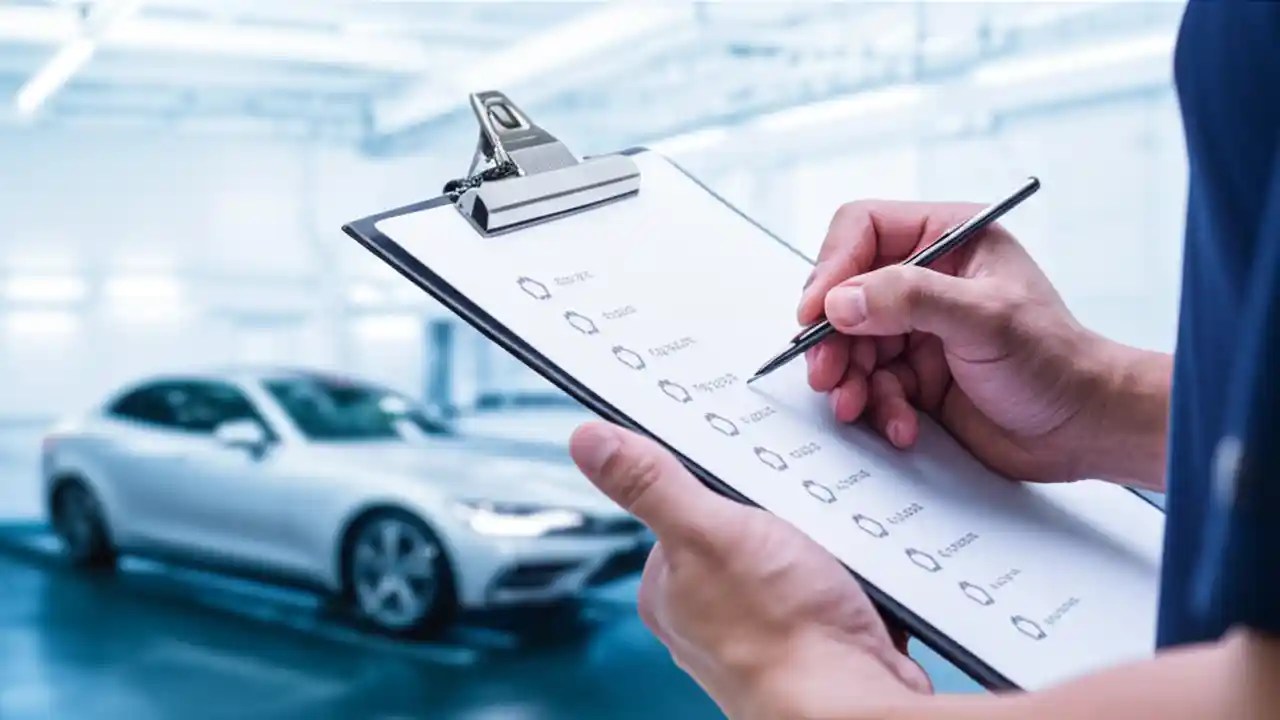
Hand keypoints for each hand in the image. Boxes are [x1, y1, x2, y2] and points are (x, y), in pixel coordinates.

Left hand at [569, 422, 930, 719]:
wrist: (853, 702)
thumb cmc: (781, 633)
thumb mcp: (707, 532)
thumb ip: (651, 485)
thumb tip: (587, 441)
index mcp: (668, 587)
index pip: (682, 507)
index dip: (715, 480)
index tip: (742, 464)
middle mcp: (710, 612)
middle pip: (744, 527)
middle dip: (777, 509)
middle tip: (796, 508)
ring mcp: (767, 626)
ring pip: (795, 552)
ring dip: (820, 539)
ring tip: (828, 545)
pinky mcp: (818, 636)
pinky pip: (834, 582)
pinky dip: (849, 573)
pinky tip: (853, 575)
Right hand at [798, 200, 1169, 488]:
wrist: (1083, 430)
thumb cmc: (1055, 363)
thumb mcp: (984, 319)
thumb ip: (910, 299)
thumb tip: (841, 300)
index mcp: (948, 239)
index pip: (863, 230)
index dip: (832, 267)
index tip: (817, 312)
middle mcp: (927, 278)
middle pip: (845, 293)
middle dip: (832, 338)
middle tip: (826, 372)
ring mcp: (918, 328)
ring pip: (850, 343)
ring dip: (848, 379)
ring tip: (855, 405)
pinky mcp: (915, 374)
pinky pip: (871, 384)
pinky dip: (876, 406)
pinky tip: (901, 424)